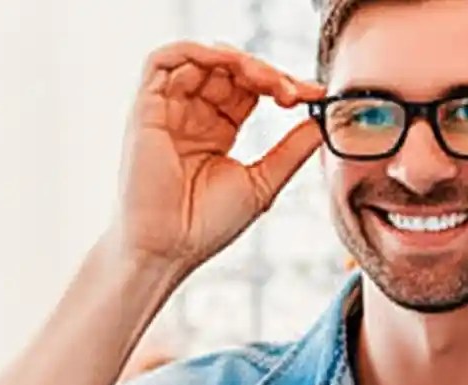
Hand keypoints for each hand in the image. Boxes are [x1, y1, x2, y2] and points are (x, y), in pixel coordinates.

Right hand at [110, 41, 324, 277]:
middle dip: (264, 71)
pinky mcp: (145, 110)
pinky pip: (163, 61)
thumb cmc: (206, 227)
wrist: (169, 249)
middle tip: (291, 91)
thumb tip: (322, 120)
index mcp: (214, 133)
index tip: (314, 94)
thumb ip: (292, 148)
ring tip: (266, 81)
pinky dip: (197, 51)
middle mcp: (189, 117)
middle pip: (227, 69)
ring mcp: (166, 112)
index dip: (281, 84)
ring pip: (200, 58)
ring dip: (238, 59)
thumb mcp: (263, 181)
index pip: (249, 89)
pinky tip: (228, 65)